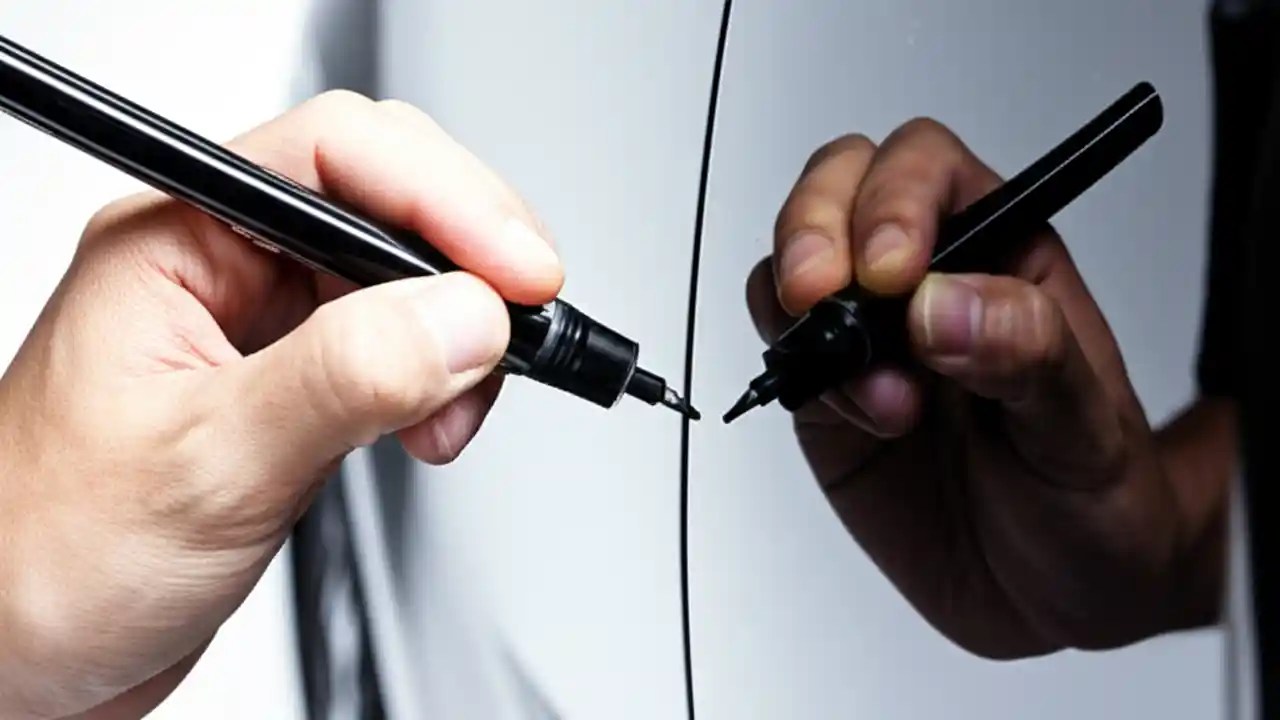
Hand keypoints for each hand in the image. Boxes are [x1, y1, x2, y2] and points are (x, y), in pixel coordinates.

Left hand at [0, 90, 560, 717]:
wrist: (20, 651)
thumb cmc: (46, 557)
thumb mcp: (211, 464)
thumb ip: (344, 379)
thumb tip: (462, 317)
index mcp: (174, 243)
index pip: (335, 157)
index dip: (445, 198)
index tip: (518, 272)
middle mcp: (220, 269)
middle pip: (385, 198)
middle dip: (467, 259)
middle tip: (521, 323)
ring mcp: (262, 326)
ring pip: (404, 273)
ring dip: (461, 329)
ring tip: (458, 406)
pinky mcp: (295, 383)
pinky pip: (399, 342)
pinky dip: (443, 376)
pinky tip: (434, 423)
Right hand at [748, 119, 1208, 658]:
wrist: (1057, 593)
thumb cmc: (1094, 496)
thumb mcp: (1088, 429)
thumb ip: (1025, 354)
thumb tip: (942, 303)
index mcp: (1003, 253)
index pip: (928, 172)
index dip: (894, 199)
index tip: (890, 270)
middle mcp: (925, 279)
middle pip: (839, 189)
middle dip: (813, 229)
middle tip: (819, 294)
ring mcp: (867, 335)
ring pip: (791, 264)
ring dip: (803, 314)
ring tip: (875, 396)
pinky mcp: (826, 395)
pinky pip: (782, 353)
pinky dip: (795, 373)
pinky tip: (861, 418)